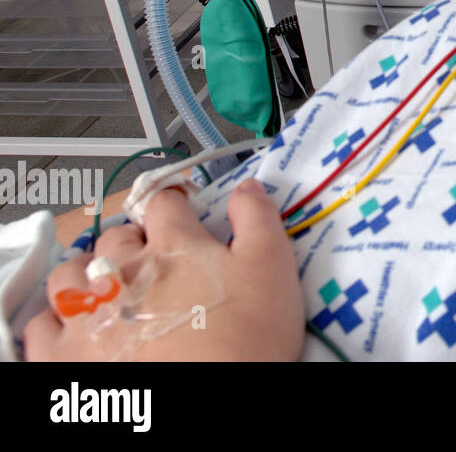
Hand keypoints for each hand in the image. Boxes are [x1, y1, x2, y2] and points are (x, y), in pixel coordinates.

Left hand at [24, 179, 304, 361]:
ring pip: (70, 274)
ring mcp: (90, 312)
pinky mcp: (64, 354)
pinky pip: (43, 325)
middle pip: (115, 237)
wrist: (215, 407)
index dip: (174, 205)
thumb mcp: (272, 269)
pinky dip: (58, 319)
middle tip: (152, 260)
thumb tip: (245, 189)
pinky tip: (78, 326)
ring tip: (109, 289)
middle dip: (132, 241)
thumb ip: (258, 219)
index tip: (179, 213)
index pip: (164, 204)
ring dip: (88, 273)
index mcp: (173, 246)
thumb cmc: (246, 342)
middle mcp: (124, 271)